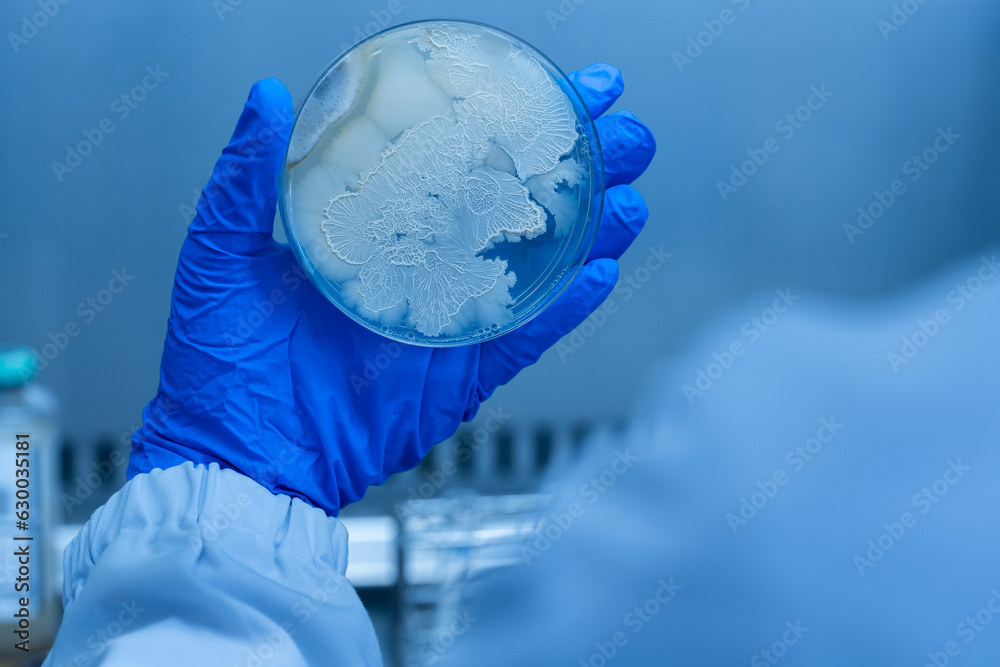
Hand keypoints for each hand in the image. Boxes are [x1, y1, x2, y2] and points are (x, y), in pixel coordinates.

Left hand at [128, 65, 655, 514]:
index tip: (549, 81)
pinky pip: (526, 335)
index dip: (503, 118)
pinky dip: (567, 306)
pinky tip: (600, 269)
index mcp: (375, 227)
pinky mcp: (463, 371)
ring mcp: (449, 317)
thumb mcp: (222, 252)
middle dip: (574, 165)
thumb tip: (271, 98)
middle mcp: (422, 265)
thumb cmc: (220, 360)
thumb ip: (246, 177)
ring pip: (536, 265)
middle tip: (619, 132)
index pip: (452, 158)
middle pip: (513, 205)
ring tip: (628, 190)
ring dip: (588, 227)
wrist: (239, 451)